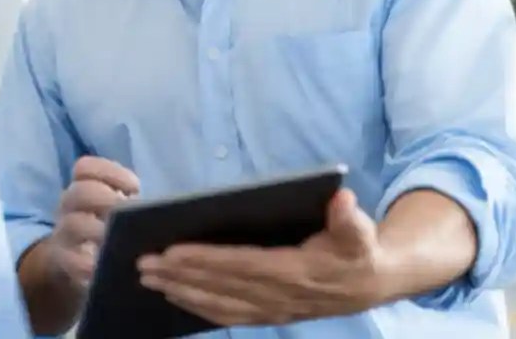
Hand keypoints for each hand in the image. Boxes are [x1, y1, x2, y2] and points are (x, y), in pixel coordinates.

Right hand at [46, 156, 140, 288]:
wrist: (76, 262)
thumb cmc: (107, 229)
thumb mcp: (114, 209)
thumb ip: (130, 202)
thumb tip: (162, 207)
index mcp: (82, 187)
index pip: (85, 168)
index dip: (109, 172)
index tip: (136, 187)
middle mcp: (68, 206)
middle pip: (80, 192)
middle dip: (107, 198)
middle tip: (129, 212)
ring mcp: (63, 234)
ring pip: (74, 224)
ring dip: (100, 230)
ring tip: (121, 240)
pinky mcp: (64, 262)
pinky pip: (72, 260)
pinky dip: (90, 263)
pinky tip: (106, 266)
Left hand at [136, 189, 389, 326]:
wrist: (371, 284)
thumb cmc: (359, 249)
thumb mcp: (360, 231)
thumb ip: (350, 219)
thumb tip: (342, 199)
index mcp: (298, 272)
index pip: (242, 265)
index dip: (207, 260)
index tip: (173, 250)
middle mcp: (281, 296)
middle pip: (222, 286)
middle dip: (180, 275)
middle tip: (143, 263)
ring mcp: (272, 310)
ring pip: (218, 304)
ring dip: (181, 293)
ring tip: (148, 279)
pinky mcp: (268, 315)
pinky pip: (227, 316)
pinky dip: (197, 307)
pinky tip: (173, 296)